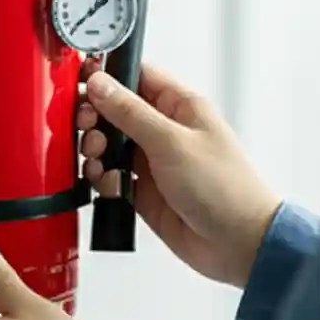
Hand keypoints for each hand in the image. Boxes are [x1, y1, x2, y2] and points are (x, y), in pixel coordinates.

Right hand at [77, 60, 281, 287]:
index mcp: (180, 106)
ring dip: (96, 151)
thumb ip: (131, 112)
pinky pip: (112, 177)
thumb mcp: (172, 142)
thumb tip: (101, 83)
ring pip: (109, 145)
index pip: (137, 76)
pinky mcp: (144, 191)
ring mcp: (154, 161)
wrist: (238, 244)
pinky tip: (110, 186)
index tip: (82, 82)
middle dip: (95, 117)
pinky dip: (103, 180)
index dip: (107, 76)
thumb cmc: (224, 187)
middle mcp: (165, 130)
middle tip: (88, 128)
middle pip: (115, 111)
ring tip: (99, 161)